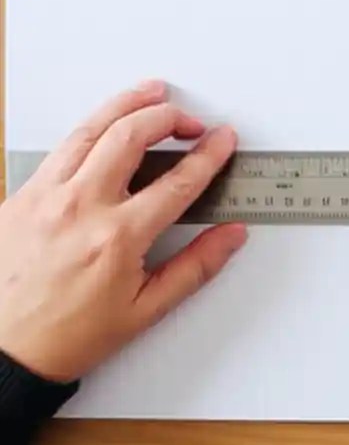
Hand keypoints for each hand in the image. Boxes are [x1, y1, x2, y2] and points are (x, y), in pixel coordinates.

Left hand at [0, 80, 246, 381]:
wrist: (1, 352)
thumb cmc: (66, 336)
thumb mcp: (145, 310)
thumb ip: (195, 267)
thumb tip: (230, 236)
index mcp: (116, 237)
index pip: (178, 180)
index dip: (208, 154)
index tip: (222, 141)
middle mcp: (79, 207)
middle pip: (131, 135)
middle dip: (169, 117)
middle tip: (190, 121)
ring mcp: (44, 196)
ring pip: (90, 129)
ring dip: (126, 105)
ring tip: (150, 93)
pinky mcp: (20, 196)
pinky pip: (60, 148)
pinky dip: (89, 128)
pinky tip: (103, 124)